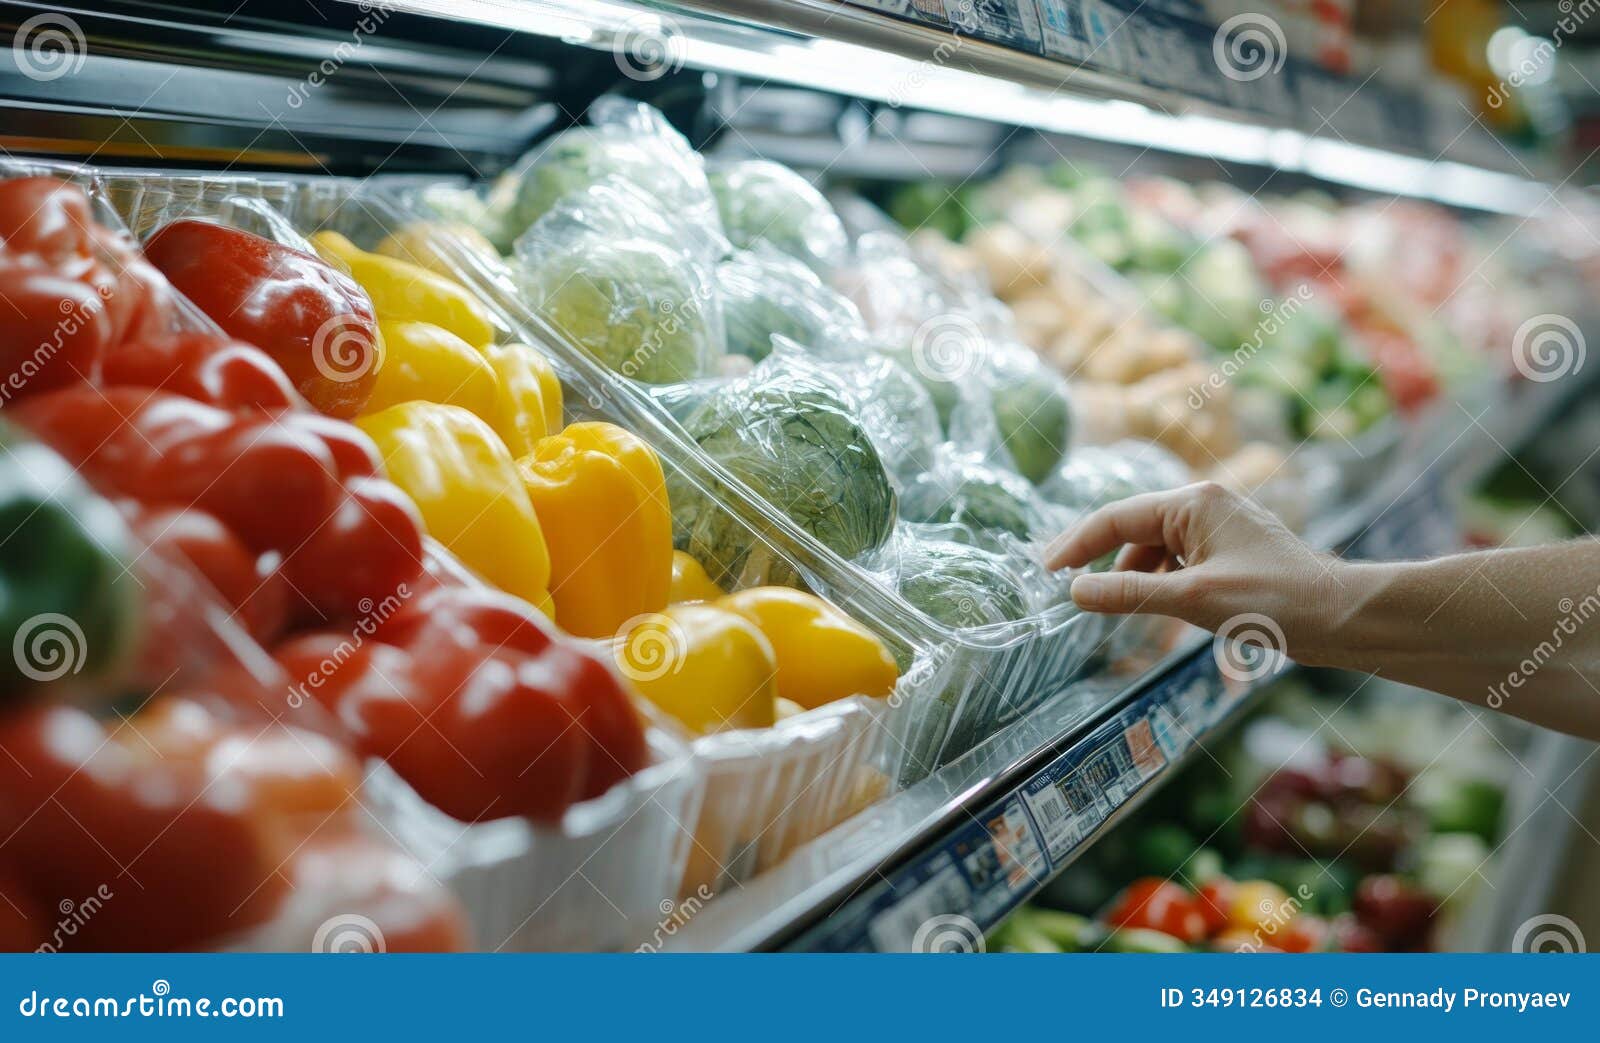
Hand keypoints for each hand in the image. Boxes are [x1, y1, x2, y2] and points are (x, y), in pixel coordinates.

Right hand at [1044, 481, 1347, 660]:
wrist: (1343, 617)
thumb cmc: (1274, 602)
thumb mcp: (1192, 600)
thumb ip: (1128, 593)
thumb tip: (1075, 592)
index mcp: (1193, 502)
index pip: (1117, 517)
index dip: (1076, 544)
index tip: (1047, 570)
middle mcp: (1205, 505)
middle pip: (1135, 528)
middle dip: (1103, 560)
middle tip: (1068, 589)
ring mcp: (1221, 527)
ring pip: (1157, 548)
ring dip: (1135, 576)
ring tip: (1115, 608)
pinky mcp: (1232, 551)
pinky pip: (1181, 560)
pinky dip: (1161, 582)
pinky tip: (1157, 609)